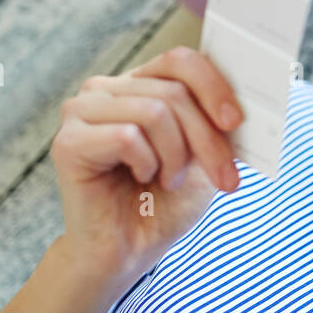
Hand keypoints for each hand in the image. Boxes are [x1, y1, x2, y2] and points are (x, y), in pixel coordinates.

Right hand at [51, 46, 243, 299]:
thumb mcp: (204, 156)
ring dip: (176, 156)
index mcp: (139, 85)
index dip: (214, 86)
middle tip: (223, 177)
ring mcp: (82, 112)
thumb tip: (243, 102)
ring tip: (170, 180)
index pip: (180, 61)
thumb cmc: (165, 202)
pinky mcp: (68, 141)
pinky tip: (140, 178)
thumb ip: (217, 122)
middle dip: (208, 139)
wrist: (129, 251)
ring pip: (154, 112)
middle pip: (174, 92)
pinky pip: (127, 136)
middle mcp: (106, 90)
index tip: (236, 121)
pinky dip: (147, 163)